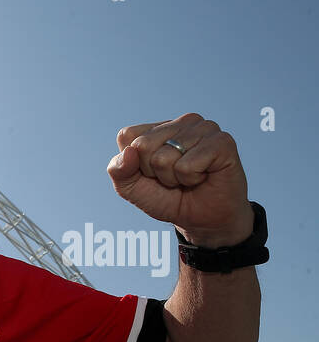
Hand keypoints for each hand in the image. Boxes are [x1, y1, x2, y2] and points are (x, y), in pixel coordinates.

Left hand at [107, 114, 253, 246]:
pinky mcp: (222, 141)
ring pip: (164, 157)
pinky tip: (203, 176)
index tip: (153, 173)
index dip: (135, 164)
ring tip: (189, 178)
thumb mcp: (132, 189)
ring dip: (174, 178)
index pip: (128, 136)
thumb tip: (129, 152)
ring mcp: (204, 128)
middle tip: (174, 178)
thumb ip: (119, 171)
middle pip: (143, 146)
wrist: (202, 219)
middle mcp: (182, 122)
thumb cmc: (168, 199)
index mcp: (159, 127)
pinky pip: (187, 165)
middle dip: (154, 172)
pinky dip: (190, 179)